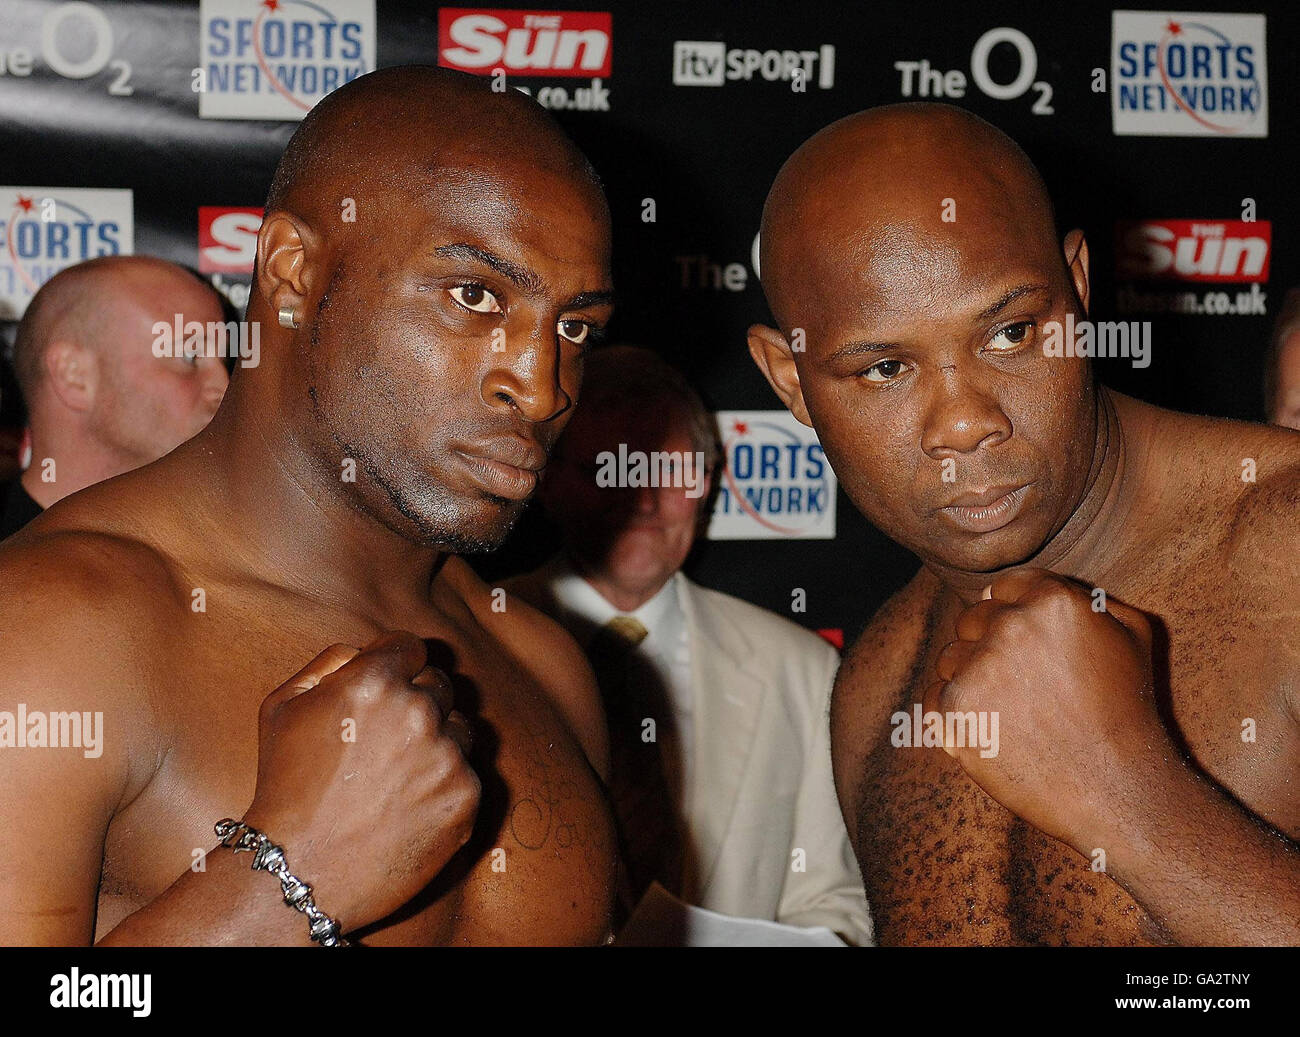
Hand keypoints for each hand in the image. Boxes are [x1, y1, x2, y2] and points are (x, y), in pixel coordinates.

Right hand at [243, 631, 480, 931]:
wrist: (300, 870)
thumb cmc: (285, 786)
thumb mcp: (282, 706)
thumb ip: (331, 662)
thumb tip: (368, 649)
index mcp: (374, 680)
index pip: (410, 646)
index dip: (396, 664)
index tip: (387, 687)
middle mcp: (418, 711)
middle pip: (439, 684)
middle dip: (416, 703)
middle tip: (385, 741)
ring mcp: (447, 754)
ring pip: (459, 727)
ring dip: (437, 742)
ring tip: (395, 777)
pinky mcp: (466, 796)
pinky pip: (467, 772)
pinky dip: (444, 785)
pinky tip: (408, 807)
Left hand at [923, 569, 1169, 850]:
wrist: (1116, 788)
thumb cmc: (1127, 711)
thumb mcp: (1132, 635)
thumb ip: (1087, 597)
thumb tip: (1031, 586)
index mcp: (1052, 602)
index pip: (1005, 586)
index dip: (1014, 614)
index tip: (1027, 646)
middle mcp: (1010, 627)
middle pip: (973, 619)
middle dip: (992, 646)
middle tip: (1027, 688)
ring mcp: (978, 667)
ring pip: (951, 658)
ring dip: (972, 680)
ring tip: (1016, 714)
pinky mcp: (955, 708)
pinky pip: (935, 696)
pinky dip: (956, 715)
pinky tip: (995, 731)